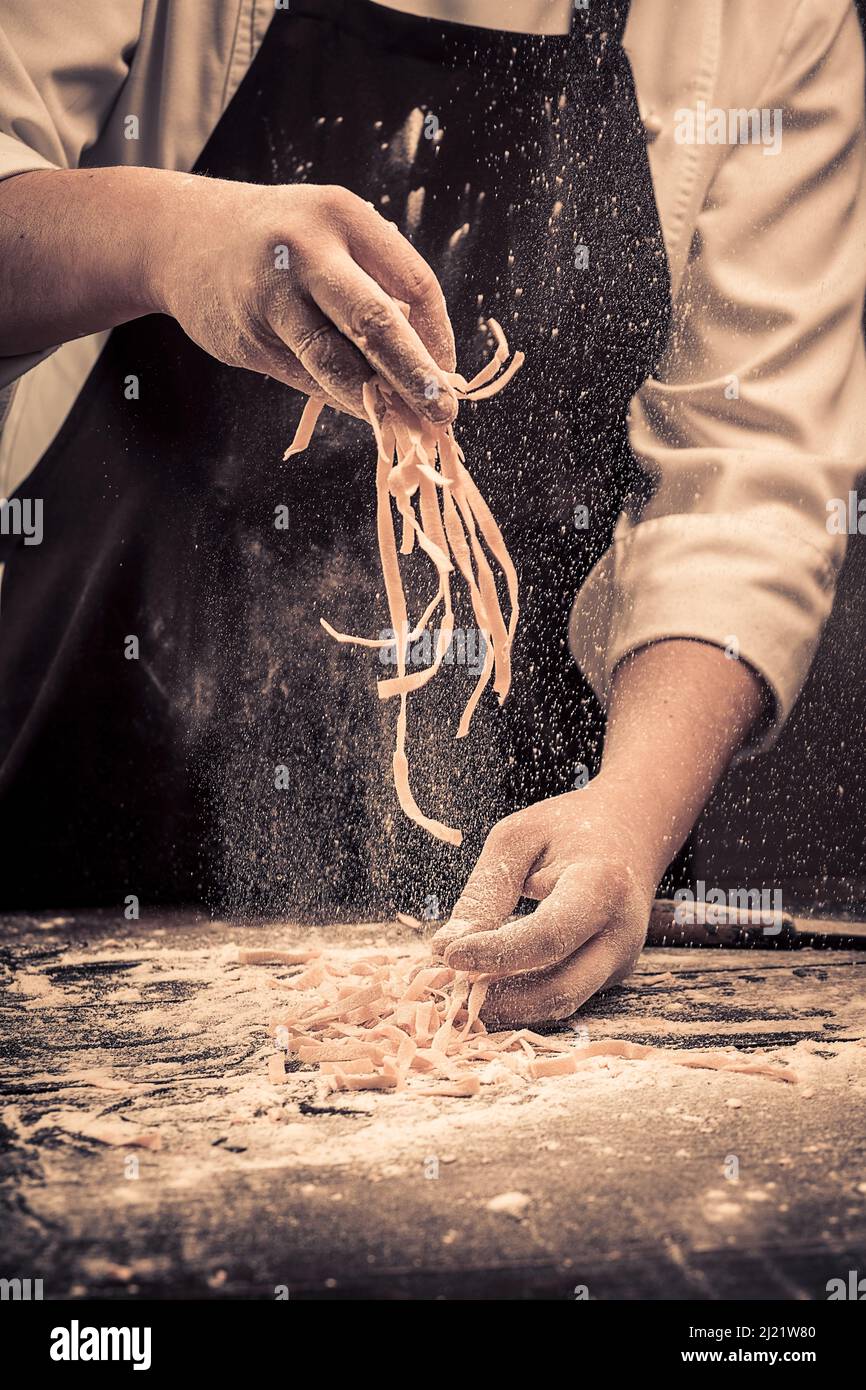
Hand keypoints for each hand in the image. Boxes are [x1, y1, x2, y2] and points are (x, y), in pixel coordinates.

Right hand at [153, 179, 458, 422]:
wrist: (182, 236)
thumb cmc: (282, 240)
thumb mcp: (332, 235)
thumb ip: (376, 286)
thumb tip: (427, 365)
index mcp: (343, 216)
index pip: (413, 281)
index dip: (437, 336)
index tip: (447, 374)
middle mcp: (307, 251)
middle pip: (376, 323)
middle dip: (416, 375)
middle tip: (443, 413)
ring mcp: (272, 297)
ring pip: (336, 364)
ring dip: (376, 402)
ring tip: (406, 425)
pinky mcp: (248, 337)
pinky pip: (306, 379)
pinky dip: (340, 399)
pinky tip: (362, 411)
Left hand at [430, 781, 658, 1026]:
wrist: (631, 829)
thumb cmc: (568, 828)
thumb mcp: (519, 840)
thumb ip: (485, 893)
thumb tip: (444, 949)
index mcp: (602, 886)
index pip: (548, 935)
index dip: (495, 952)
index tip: (447, 954)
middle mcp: (621, 932)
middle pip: (561, 988)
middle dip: (502, 1000)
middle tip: (451, 990)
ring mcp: (622, 958)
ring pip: (562, 1002)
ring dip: (510, 1006)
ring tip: (464, 990)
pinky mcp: (613, 972)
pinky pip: (566, 992)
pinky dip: (525, 996)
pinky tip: (491, 984)